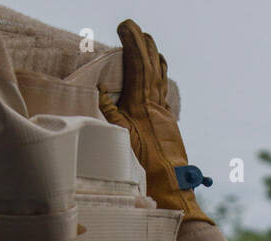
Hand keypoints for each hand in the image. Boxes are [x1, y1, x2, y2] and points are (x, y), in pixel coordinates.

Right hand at [98, 19, 213, 225]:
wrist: (170, 183)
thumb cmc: (143, 165)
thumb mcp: (119, 138)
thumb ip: (110, 111)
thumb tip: (100, 90)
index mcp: (141, 104)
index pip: (136, 65)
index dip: (131, 44)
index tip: (125, 27)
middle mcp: (155, 104)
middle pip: (150, 65)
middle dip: (142, 43)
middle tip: (134, 26)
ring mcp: (164, 111)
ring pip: (160, 75)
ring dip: (153, 55)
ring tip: (147, 39)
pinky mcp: (168, 120)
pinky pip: (164, 90)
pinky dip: (161, 74)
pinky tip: (160, 68)